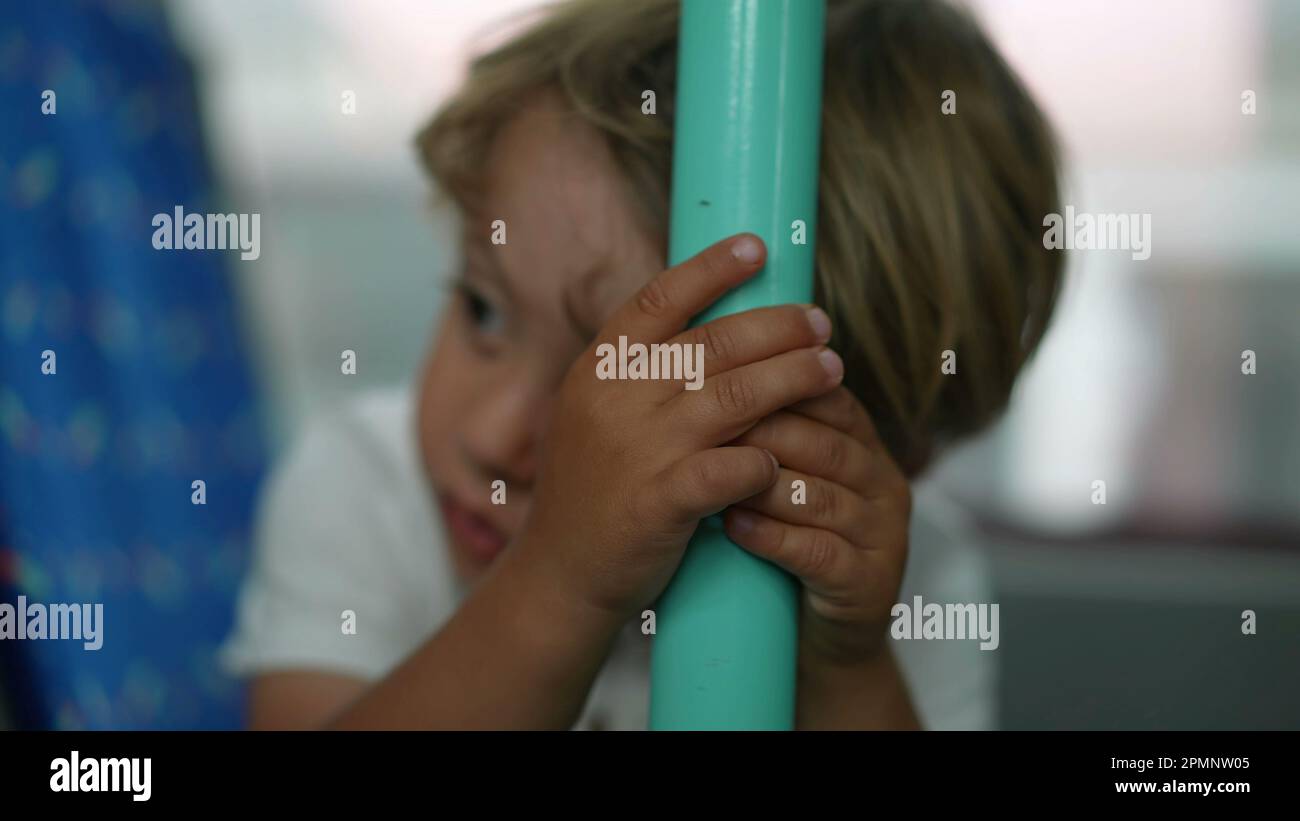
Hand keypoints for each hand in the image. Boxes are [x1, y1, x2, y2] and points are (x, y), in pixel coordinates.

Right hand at [516, 233, 843, 621]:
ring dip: (794, 379)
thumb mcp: (597, 413)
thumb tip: (712, 319)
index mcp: (599, 368)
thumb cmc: (595, 489)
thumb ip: (643, 370)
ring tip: (833, 368)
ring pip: (738, 397)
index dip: (711, 268)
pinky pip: (736, 467)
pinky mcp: (662, 502)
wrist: (561, 574)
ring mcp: (639, 449)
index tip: (757, 247)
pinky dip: (767, 460)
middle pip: (715, 342)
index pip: (659, 298)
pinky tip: (785, 457)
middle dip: (779, 327)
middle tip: (821, 324)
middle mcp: (616, 398)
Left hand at [722, 384, 910, 666]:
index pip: (826, 399)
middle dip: (762, 431)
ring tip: (710, 476)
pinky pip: (821, 553)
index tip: (713, 382)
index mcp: (865, 445)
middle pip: (823, 444)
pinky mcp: (870, 584)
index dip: (771, 387)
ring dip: (762, 484)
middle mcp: (883, 483)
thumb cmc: (788, 544)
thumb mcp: (784, 479)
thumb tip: (700, 370)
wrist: (818, 638)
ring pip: (821, 497)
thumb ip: (765, 432)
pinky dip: (774, 538)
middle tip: (702, 426)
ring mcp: (883, 535)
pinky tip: (735, 527)